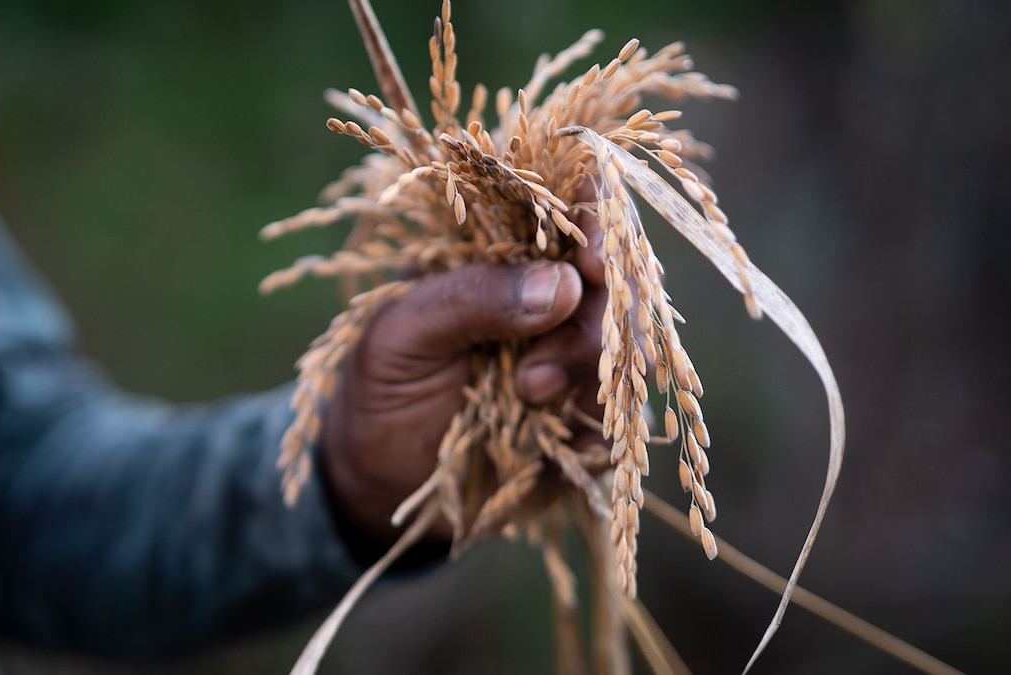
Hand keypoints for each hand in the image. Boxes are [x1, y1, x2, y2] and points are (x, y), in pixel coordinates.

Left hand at [320, 208, 607, 543]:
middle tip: (539, 360)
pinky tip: (550, 430)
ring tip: (528, 390)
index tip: (594, 262)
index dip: (599, 218)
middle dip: (599, 311)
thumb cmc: (380, 390)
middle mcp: (548, 292)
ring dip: (591, 364)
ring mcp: (574, 353)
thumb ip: (471, 300)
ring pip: (630, 338)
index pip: (569, 200)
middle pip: (620, 272)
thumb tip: (564, 284)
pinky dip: (597, 415)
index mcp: (500, 248)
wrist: (380, 485)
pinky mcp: (586, 413)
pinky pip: (623, 405)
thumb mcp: (402, 334)